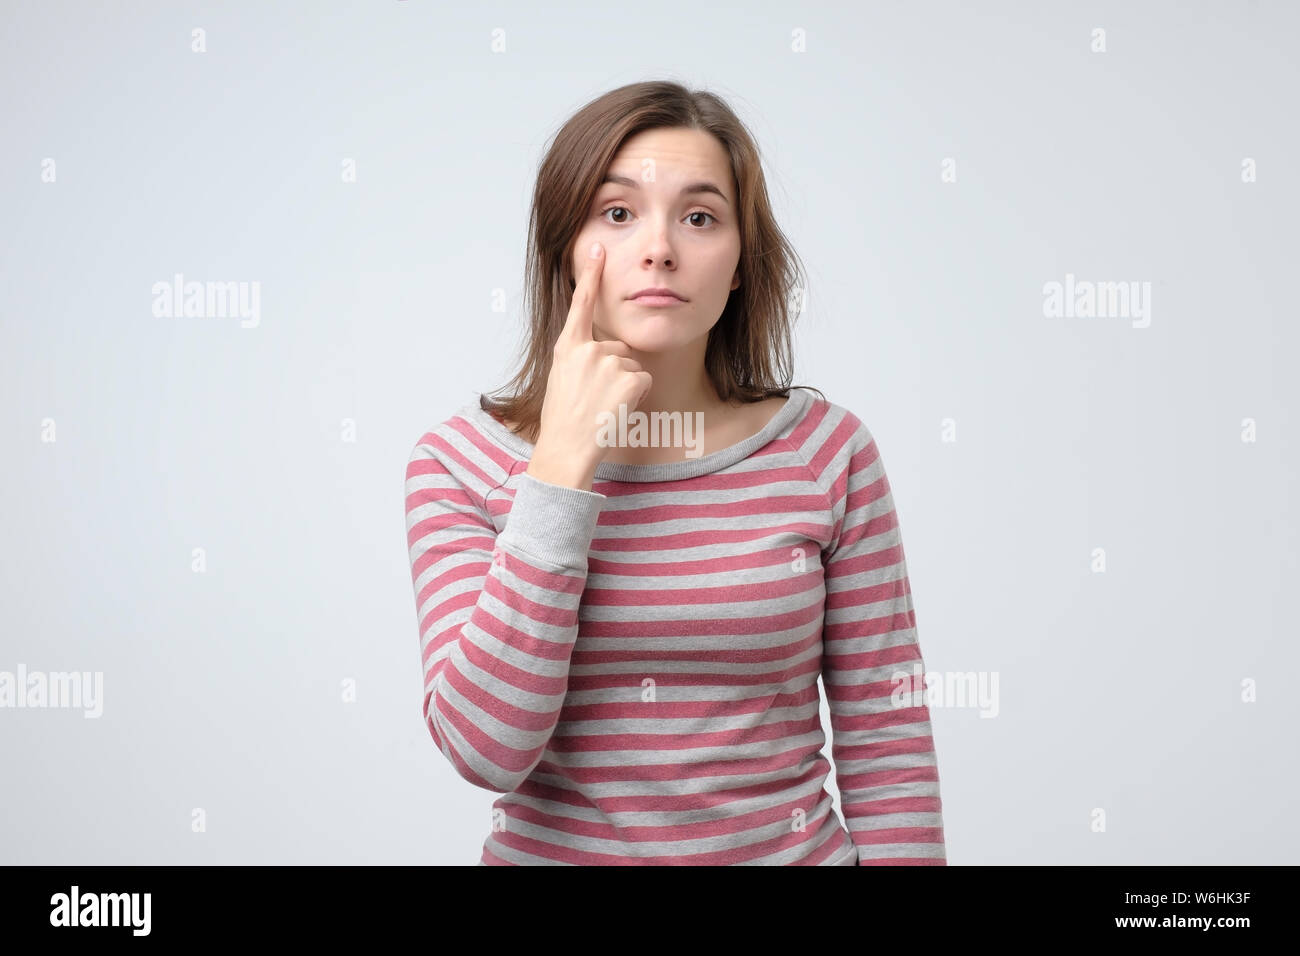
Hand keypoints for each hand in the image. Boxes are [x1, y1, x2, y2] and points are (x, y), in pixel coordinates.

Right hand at [528, 241, 652, 484]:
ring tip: (603, 408)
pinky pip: (643, 381)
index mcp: (567, 348)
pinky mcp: (628, 377)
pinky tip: (616, 410)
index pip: (581, 305)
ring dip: (626, 387)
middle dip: (616, 372)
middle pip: (619, 349)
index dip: (591, 276)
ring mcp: (608, 362)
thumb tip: (603, 355)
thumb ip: (579, 359)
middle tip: (595, 400)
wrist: (566, 449)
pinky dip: (637, 397)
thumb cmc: (563, 422)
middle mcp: (587, 349)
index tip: (598, 249)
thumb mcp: (562, 380)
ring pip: (632, 366)